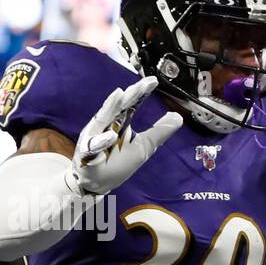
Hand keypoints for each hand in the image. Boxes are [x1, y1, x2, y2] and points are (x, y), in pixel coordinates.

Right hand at [69, 76, 181, 195]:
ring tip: (121, 93)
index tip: (154, 81)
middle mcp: (106, 126)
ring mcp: (95, 137)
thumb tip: (178, 116)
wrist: (96, 183)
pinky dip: (102, 141)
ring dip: (111, 107)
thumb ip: (159, 131)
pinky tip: (111, 136)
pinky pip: (94, 146)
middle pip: (118, 107)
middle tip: (141, 84)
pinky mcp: (87, 153)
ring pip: (103, 120)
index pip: (132, 105)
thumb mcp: (144, 146)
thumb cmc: (118, 162)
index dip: (142, 93)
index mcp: (120, 122)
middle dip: (129, 95)